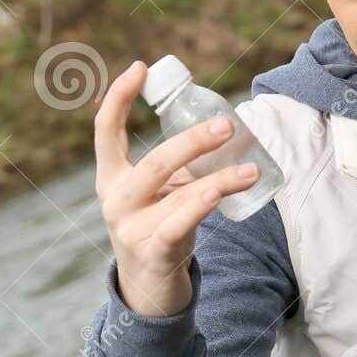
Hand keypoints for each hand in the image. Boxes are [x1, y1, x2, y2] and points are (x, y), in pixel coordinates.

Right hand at [93, 60, 260, 316]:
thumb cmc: (159, 227)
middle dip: (192, 141)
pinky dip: (201, 205)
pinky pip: (179, 223)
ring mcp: (131, 228)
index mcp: (111, 178)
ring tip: (251, 168)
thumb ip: (177, 164)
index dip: (119, 97)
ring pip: (177, 194)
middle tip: (226, 125)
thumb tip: (221, 126)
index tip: (140, 68)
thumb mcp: (159, 192)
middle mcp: (116, 200)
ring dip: (220, 179)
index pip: (105, 130)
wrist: (148, 288)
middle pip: (154, 162)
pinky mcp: (153, 252)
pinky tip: (219, 193)